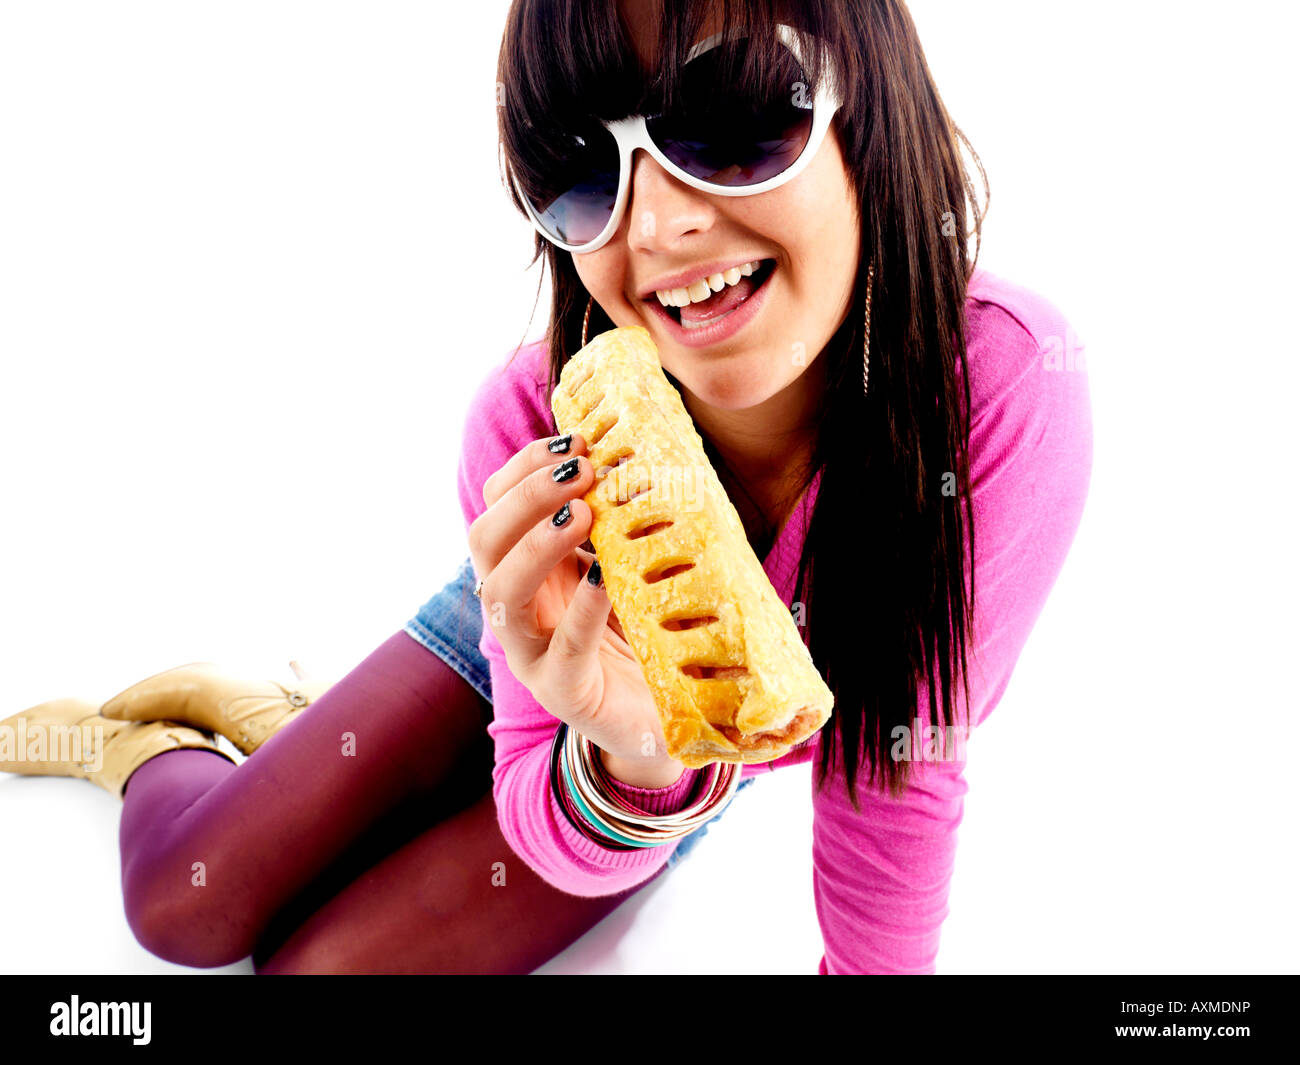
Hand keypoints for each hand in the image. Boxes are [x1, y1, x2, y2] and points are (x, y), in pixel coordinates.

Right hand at [468, 434, 686, 787]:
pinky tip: (606, 579)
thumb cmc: (641, 632)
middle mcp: (517, 606)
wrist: (661, 716)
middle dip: (527, 495)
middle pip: (485, 539)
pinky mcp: (563, 691)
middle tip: (581, 469)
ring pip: (501, 592)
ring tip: (583, 512)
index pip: (497, 504)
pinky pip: (561, 647)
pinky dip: (581, 609)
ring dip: (538, 543)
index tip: (575, 440)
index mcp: (527, 568)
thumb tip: (635, 453)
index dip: (526, 468)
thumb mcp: (622, 565)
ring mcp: (531, 652)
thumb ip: (617, 524)